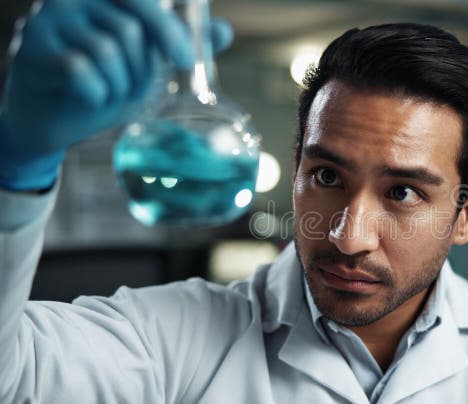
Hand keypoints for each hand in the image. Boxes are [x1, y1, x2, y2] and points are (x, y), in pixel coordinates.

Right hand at [0, 0, 233, 190]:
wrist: (55, 117)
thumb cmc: (104, 82)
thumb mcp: (147, 64)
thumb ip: (179, 44)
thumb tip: (224, 31)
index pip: (145, 2)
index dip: (169, 31)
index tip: (183, 61)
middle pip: (129, 30)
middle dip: (142, 69)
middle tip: (139, 89)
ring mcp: (49, 18)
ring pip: (106, 51)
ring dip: (119, 85)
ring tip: (110, 93)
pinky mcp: (32, 46)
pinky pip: (80, 69)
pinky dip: (96, 93)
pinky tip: (92, 98)